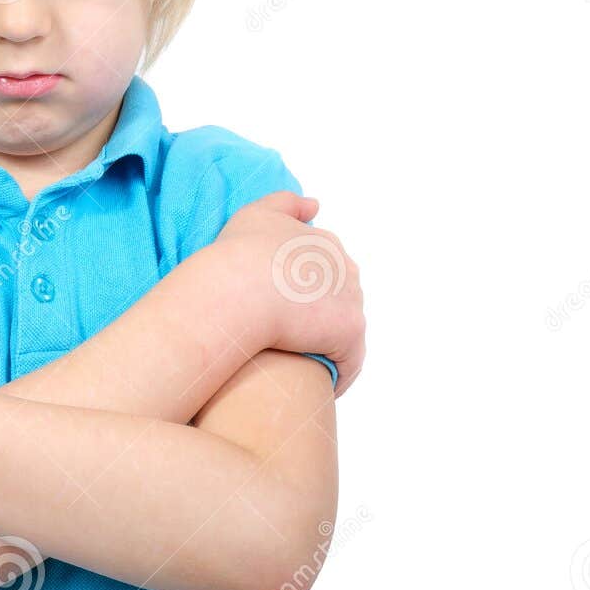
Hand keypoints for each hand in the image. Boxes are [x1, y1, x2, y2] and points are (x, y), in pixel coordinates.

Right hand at [197, 191, 365, 395]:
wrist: (240, 288)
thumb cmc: (239, 254)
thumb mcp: (256, 214)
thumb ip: (286, 204)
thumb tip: (315, 204)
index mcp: (323, 242)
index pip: (321, 269)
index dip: (299, 290)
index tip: (277, 307)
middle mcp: (345, 267)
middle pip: (336, 299)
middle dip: (316, 318)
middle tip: (283, 339)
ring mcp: (351, 299)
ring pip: (343, 331)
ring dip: (325, 347)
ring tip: (297, 366)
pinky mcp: (351, 331)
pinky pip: (348, 362)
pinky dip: (334, 375)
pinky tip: (313, 385)